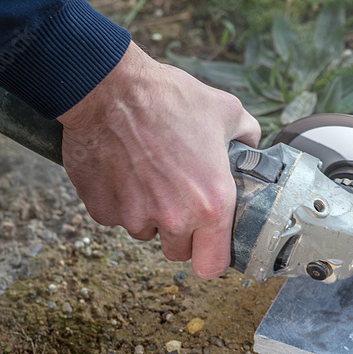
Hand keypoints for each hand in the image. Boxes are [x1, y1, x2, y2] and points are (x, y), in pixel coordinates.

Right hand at [57, 42, 260, 277]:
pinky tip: (121, 167)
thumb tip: (251, 148)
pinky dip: (118, 199)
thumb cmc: (167, 98)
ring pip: (144, 230)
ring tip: (147, 171)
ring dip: (147, 212)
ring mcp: (134, 216)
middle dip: (179, 231)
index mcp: (211, 203)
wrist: (111, 89)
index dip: (211, 254)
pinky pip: (113, 215)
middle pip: (177, 250)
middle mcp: (174, 217)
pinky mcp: (101, 209)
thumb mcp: (226, 111)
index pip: (213, 265)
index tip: (208, 243)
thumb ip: (246, 137)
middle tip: (177, 195)